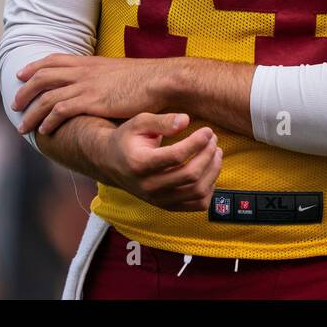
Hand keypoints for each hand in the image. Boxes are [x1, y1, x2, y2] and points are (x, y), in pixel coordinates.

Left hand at [14, 54, 172, 135]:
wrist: (161, 81)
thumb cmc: (148, 80)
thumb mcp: (122, 74)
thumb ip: (108, 79)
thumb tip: (105, 87)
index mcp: (91, 62)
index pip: (54, 60)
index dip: (34, 66)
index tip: (22, 73)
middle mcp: (83, 71)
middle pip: (42, 76)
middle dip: (24, 90)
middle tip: (14, 103)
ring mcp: (86, 86)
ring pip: (46, 96)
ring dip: (31, 112)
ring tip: (23, 126)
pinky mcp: (91, 101)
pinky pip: (60, 110)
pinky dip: (48, 121)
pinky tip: (44, 131)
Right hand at [96, 112, 222, 211]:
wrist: (110, 162)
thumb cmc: (127, 139)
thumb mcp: (140, 122)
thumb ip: (162, 121)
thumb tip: (186, 120)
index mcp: (140, 163)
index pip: (177, 156)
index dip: (197, 142)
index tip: (207, 131)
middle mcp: (148, 186)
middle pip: (190, 175)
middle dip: (208, 154)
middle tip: (213, 139)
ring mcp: (158, 199)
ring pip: (197, 192)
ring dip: (213, 171)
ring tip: (216, 152)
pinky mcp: (166, 206)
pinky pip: (196, 205)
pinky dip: (209, 189)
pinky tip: (210, 171)